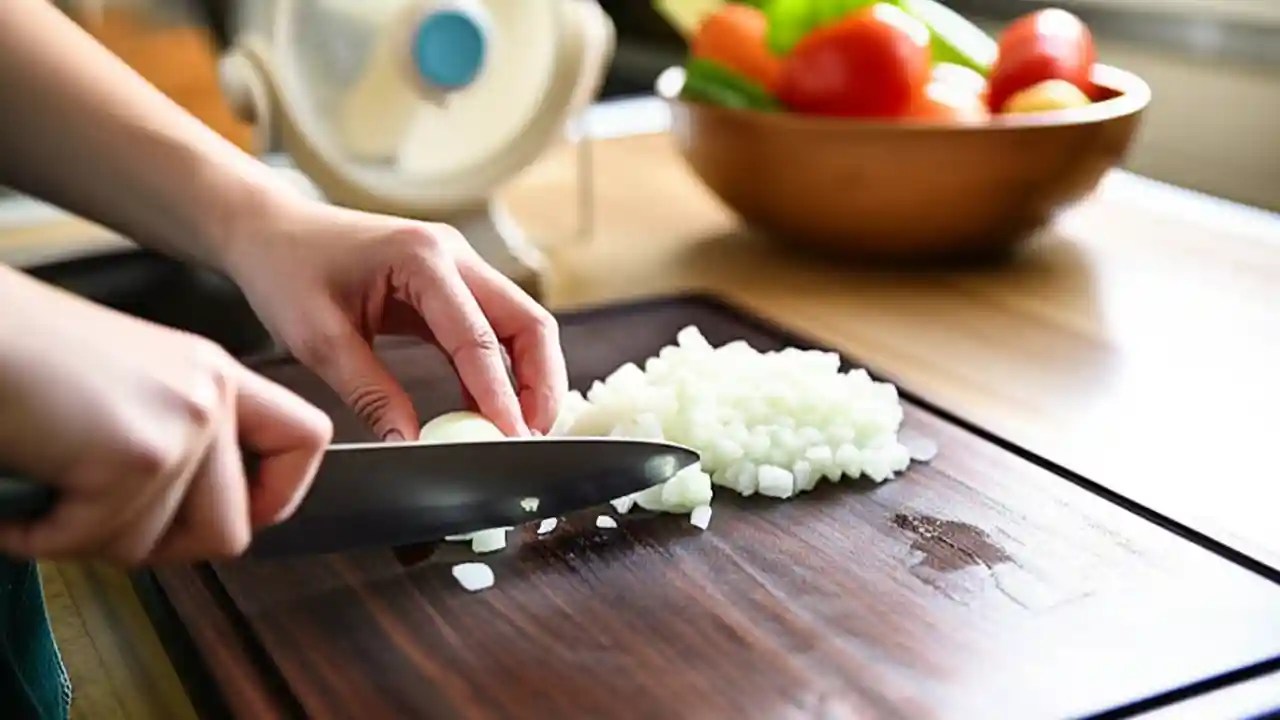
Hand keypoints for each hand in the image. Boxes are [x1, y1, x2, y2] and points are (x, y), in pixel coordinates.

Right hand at [0, 268, 331, 564]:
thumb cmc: (20, 356)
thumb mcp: (127, 387)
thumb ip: (176, 438)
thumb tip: (190, 522)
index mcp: (213, 374)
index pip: (306, 439)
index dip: (279, 496)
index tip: (239, 515)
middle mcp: (210, 394)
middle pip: (232, 530)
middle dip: (157, 546)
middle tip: (95, 520)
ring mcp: (183, 425)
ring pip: (159, 548)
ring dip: (89, 539)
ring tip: (47, 493)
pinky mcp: (139, 457)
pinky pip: (99, 543)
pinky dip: (42, 536)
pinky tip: (21, 500)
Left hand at [221, 200, 566, 440]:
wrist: (270, 231)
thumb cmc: (286, 271)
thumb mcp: (317, 339)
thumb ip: (369, 393)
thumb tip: (409, 442)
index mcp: (422, 258)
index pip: (477, 335)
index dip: (499, 392)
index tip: (510, 437)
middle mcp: (453, 255)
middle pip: (526, 321)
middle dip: (539, 382)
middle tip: (532, 436)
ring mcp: (457, 267)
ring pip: (519, 325)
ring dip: (528, 377)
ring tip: (518, 429)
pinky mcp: (450, 286)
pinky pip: (490, 331)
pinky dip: (497, 371)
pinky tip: (486, 409)